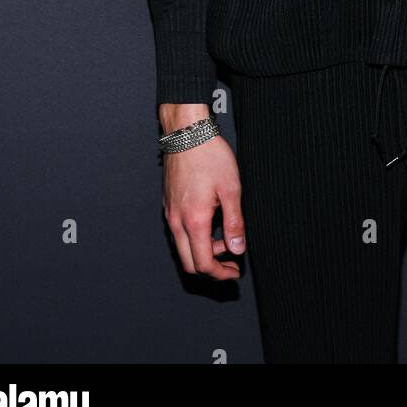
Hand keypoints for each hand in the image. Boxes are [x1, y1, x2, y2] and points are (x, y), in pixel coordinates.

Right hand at [163, 134, 245, 280]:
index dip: (220, 274)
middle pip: (188, 263)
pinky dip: (195, 238)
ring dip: (203, 253)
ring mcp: (170, 213)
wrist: (187, 133)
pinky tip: (211, 225)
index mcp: (193, 220)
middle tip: (230, 265)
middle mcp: (177, 221)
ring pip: (183, 248)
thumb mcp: (231, 189)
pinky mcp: (168, 204)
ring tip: (225, 241)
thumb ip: (234, 222)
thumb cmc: (209, 156)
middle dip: (211, 269)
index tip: (234, 272)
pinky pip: (179, 233)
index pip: (203, 264)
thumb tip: (237, 249)